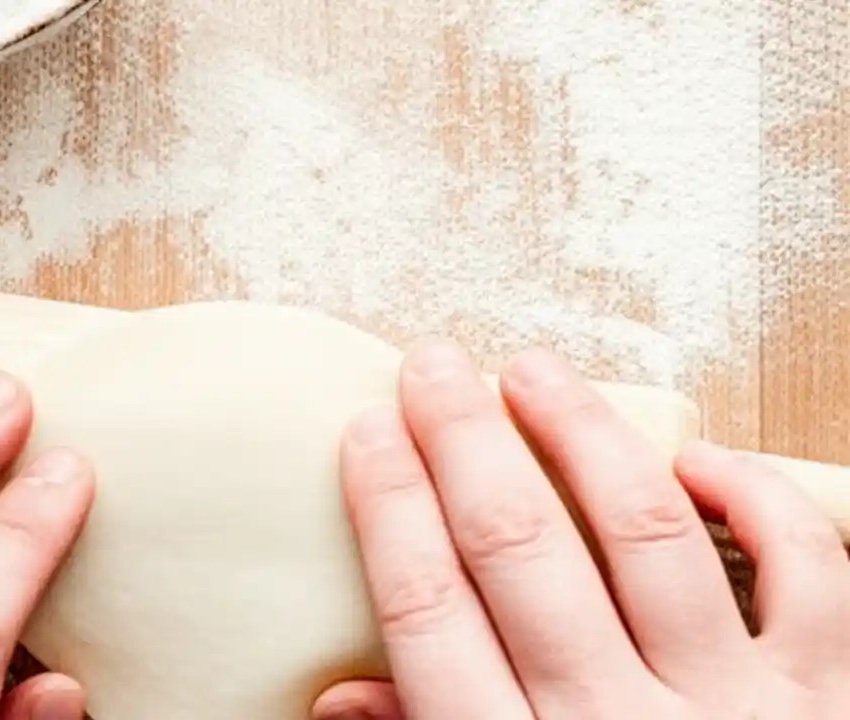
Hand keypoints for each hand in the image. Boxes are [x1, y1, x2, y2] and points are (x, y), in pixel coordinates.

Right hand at [316, 342, 849, 718]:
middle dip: (462, 440)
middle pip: (518, 550)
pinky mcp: (829, 698)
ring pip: (645, 533)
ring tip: (532, 372)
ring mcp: (734, 709)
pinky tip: (696, 460)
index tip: (366, 430)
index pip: (428, 612)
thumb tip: (339, 697)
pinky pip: (805, 571)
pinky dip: (755, 500)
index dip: (388, 509)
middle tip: (432, 364)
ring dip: (582, 436)